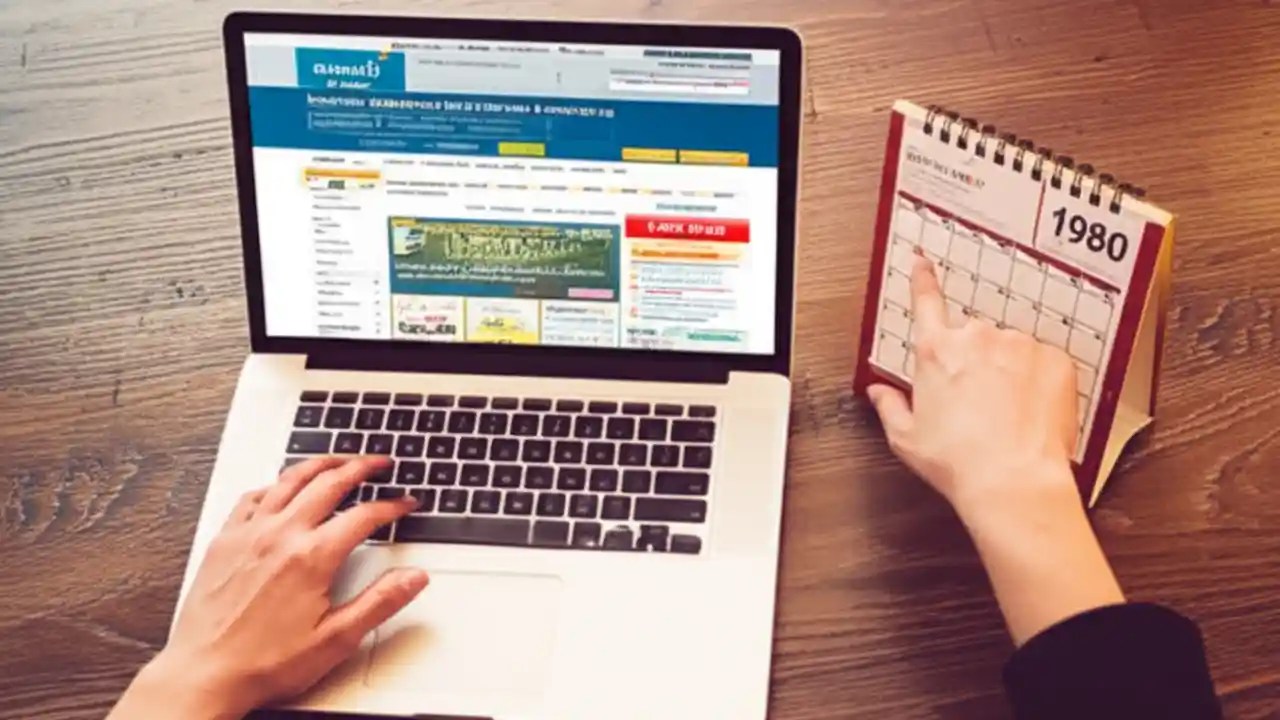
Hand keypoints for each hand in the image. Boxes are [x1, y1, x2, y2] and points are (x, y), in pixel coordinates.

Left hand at [109, 456, 427, 719]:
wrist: (205, 675)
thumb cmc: (264, 663)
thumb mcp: (336, 639)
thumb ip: (380, 602)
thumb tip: (414, 578)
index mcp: (312, 557)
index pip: (364, 515)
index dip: (392, 506)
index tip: (405, 503)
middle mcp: (280, 535)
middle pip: (329, 483)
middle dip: (361, 467)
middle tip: (379, 463)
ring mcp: (249, 534)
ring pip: (290, 479)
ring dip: (320, 463)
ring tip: (338, 459)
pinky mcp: (225, 541)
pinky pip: (252, 497)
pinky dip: (274, 484)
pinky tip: (281, 486)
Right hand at [866, 254, 1079, 513]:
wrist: (1013, 480)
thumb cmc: (959, 462)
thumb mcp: (906, 438)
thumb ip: (890, 406)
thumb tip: (879, 393)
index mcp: (936, 352)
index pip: (925, 301)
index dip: (922, 279)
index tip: (922, 262)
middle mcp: (976, 339)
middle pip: (971, 337)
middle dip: (974, 361)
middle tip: (976, 402)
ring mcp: (1018, 345)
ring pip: (1010, 350)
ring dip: (1007, 371)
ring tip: (1005, 414)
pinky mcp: (1054, 359)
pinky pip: (1043, 362)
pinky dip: (1038, 382)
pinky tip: (1028, 412)